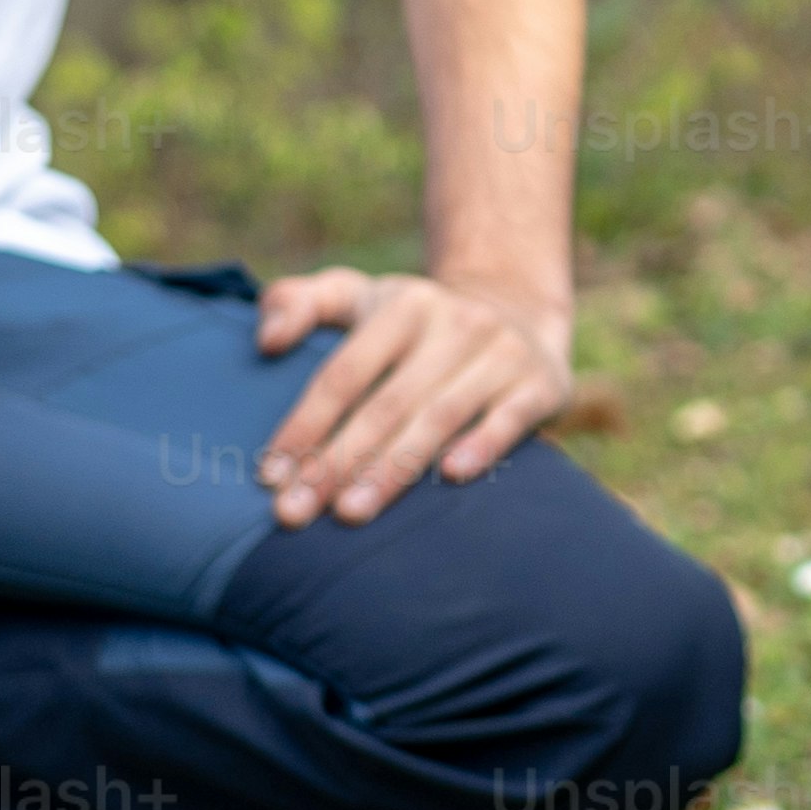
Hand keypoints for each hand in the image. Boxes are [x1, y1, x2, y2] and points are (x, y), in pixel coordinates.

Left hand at [249, 264, 574, 525]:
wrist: (518, 312)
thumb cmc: (413, 322)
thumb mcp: (357, 296)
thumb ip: (298, 304)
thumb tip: (268, 341)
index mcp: (403, 305)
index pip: (343, 373)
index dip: (305, 425)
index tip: (270, 476)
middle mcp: (456, 323)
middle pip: (386, 404)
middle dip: (336, 462)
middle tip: (295, 513)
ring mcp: (503, 352)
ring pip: (439, 417)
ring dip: (393, 469)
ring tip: (350, 513)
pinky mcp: (542, 383)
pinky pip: (509, 418)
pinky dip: (482, 445)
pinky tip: (450, 477)